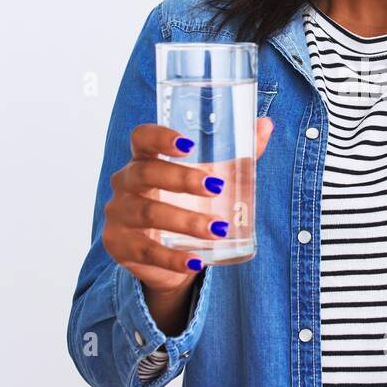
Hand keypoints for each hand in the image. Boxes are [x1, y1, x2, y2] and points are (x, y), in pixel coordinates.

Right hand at [103, 117, 274, 295]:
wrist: (164, 255)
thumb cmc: (186, 205)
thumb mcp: (208, 178)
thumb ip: (236, 154)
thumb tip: (267, 125)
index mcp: (143, 159)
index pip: (142, 138)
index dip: (160, 137)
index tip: (188, 145)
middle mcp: (126, 183)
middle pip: (146, 173)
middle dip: (182, 179)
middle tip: (217, 187)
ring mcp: (119, 215)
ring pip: (148, 214)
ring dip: (186, 221)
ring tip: (219, 229)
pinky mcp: (120, 246)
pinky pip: (147, 251)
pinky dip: (173, 258)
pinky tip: (196, 261)